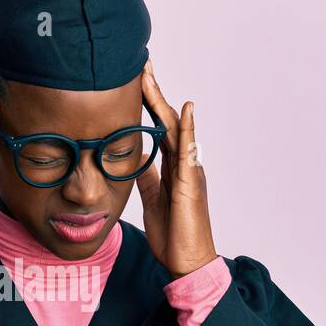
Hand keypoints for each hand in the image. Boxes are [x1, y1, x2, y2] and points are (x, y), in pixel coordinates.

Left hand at [136, 59, 218, 279]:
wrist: (186, 261)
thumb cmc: (172, 234)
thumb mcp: (152, 198)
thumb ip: (146, 176)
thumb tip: (133, 157)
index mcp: (173, 167)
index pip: (159, 128)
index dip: (148, 104)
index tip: (136, 80)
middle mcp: (184, 163)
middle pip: (168, 120)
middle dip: (154, 92)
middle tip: (141, 64)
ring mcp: (190, 170)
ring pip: (176, 128)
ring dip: (163, 101)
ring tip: (150, 76)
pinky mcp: (192, 183)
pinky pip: (190, 150)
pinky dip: (189, 128)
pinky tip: (186, 108)